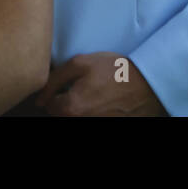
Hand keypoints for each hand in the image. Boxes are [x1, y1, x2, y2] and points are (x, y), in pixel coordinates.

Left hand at [36, 52, 167, 115]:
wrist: (148, 85)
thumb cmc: (114, 70)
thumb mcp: (80, 63)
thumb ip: (55, 79)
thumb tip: (39, 96)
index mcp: (69, 108)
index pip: (47, 105)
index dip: (52, 91)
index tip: (63, 83)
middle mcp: (79, 122)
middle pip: (60, 114)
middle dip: (63, 101)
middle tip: (77, 86)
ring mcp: (94, 125)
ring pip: (75, 117)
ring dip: (77, 106)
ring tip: (91, 92)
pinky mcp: (106, 125)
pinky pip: (90, 118)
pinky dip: (91, 111)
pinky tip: (101, 100)